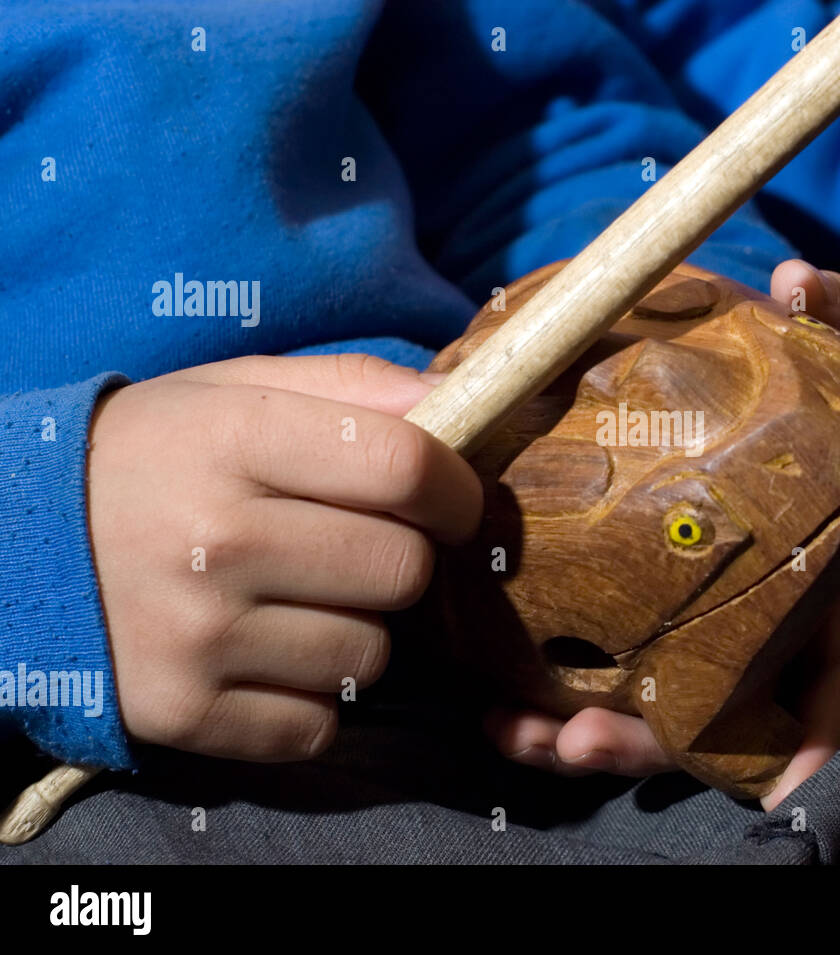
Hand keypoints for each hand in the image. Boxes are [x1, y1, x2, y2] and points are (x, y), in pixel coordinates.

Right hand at [88, 354, 481, 760]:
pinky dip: (309, 699)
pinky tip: (263, 655)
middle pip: (402, 571)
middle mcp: (214, 541)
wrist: (13, 547)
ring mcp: (194, 637)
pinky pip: (317, 726)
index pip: (404, 468)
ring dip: (355, 632)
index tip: (449, 501)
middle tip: (351, 549)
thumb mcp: (232, 390)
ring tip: (294, 600)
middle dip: (401, 560)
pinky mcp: (180, 713)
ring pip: (369, 656)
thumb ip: (350, 385)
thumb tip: (456, 399)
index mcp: (232, 439)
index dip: (454, 489)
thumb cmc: (149, 458)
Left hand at [484, 260, 839, 809]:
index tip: (780, 792)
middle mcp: (748, 634)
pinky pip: (584, 696)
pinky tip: (497, 716)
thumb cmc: (784, 411)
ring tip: (526, 737)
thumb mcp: (820, 362)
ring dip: (582, 743)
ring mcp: (679, 644)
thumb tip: (799, 277)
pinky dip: (539, 716)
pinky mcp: (614, 635)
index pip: (836, 681)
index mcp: (811, 590)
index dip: (816, 740)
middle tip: (586, 746)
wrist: (720, 434)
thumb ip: (834, 321)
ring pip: (637, 726)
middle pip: (711, 726)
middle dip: (650, 748)